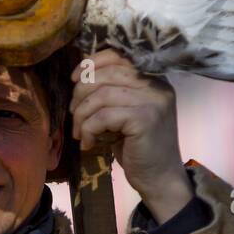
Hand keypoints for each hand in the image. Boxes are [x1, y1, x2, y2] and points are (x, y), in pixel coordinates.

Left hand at [69, 49, 192, 223]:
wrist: (160, 178)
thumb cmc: (138, 146)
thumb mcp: (124, 112)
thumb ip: (112, 91)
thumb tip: (80, 73)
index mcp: (153, 78)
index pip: (118, 56)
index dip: (92, 63)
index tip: (74, 78)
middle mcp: (157, 85)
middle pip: (106, 74)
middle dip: (81, 93)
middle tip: (74, 114)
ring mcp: (153, 101)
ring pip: (101, 95)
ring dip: (82, 115)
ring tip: (80, 132)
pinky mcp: (145, 119)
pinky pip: (103, 116)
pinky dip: (89, 129)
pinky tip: (89, 143)